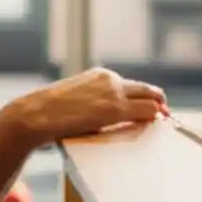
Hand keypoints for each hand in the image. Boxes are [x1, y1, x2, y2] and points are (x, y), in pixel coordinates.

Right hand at [0, 67, 168, 147]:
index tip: (152, 109)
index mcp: (100, 76)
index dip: (145, 98)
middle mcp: (110, 79)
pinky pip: (146, 112)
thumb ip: (94, 103)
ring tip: (163, 123)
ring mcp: (113, 92)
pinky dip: (154, 118)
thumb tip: (104, 116)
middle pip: (147, 89)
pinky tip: (156, 125)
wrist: (35, 115)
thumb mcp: (76, 101)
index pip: (132, 86)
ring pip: (151, 99)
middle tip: (166, 115)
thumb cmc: (50, 115)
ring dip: (158, 112)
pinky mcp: (115, 109)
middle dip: (159, 102)